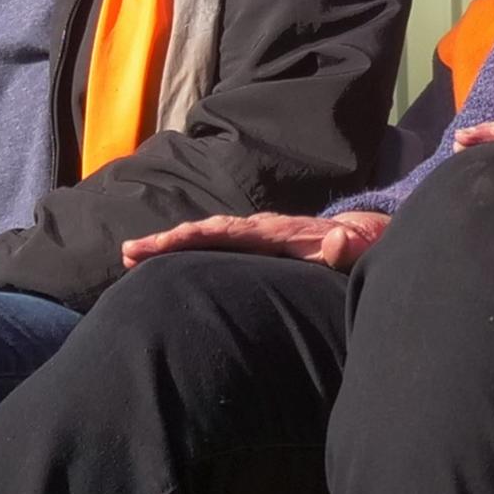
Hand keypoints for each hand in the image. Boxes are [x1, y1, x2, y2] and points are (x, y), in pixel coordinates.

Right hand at [120, 209, 385, 271]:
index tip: (161, 244)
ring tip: (130, 256)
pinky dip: (188, 250)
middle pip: (207, 230)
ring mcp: (257, 236)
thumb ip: (353, 247)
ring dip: (170, 244)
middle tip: (128, 251)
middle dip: (167, 240)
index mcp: (279, 233)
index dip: (194, 237)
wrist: (366, 237)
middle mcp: (262, 229)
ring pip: (207, 237)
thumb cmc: (362, 251)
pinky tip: (163, 265)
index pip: (228, 232)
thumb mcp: (364, 250)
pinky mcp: (256, 246)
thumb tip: (340, 237)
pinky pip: (217, 246)